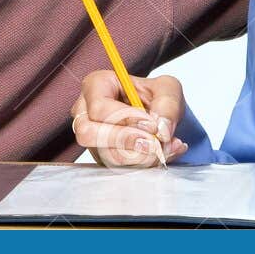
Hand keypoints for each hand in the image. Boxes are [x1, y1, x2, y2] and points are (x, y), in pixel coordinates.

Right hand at [71, 71, 187, 166]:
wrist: (157, 113)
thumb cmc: (154, 94)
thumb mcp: (167, 88)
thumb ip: (167, 104)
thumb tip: (161, 130)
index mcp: (96, 86)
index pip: (99, 107)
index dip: (125, 118)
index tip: (151, 124)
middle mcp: (87, 112)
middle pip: (88, 133)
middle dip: (125, 141)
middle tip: (153, 142)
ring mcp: (92, 137)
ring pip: (104, 155)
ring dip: (138, 156)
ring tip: (163, 147)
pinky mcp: (103, 157)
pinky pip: (117, 167)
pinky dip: (143, 164)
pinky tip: (161, 154)